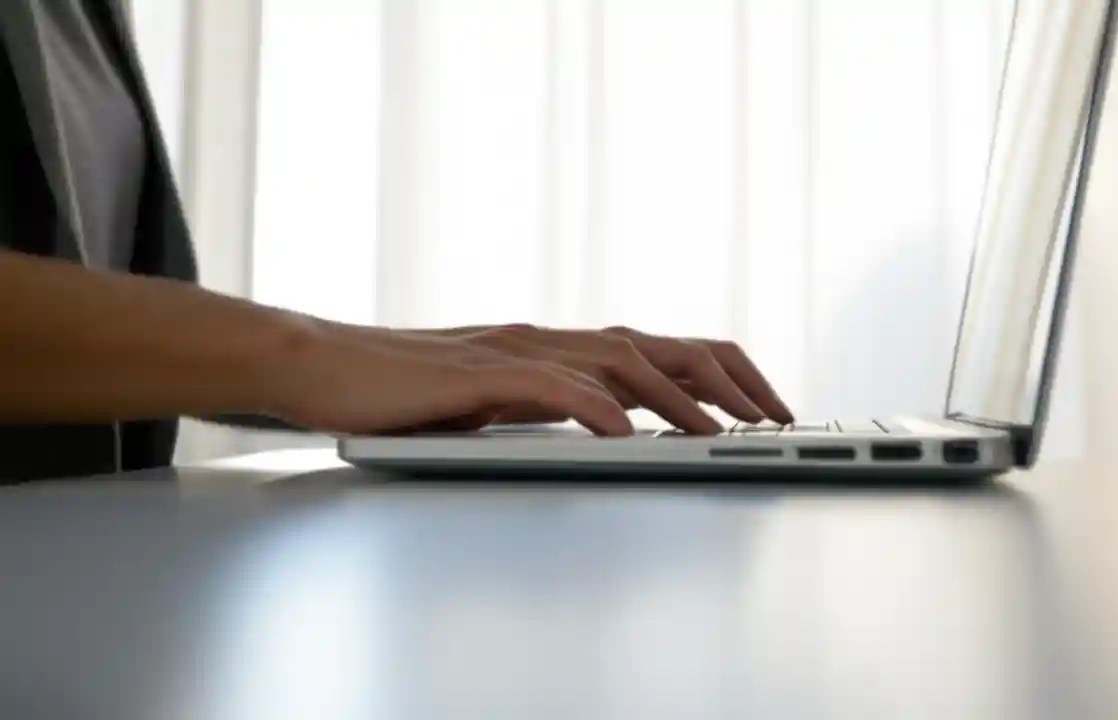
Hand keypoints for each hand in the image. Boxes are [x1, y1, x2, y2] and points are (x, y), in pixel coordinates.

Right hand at [267, 321, 792, 436]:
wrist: (317, 365)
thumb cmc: (398, 389)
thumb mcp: (493, 400)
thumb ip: (546, 404)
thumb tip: (607, 425)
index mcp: (554, 344)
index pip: (658, 348)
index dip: (719, 374)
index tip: (761, 408)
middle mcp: (546, 338)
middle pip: (661, 345)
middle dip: (729, 381)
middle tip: (777, 417)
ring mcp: (514, 350)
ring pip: (620, 359)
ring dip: (680, 397)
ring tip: (725, 431)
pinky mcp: (475, 374)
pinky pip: (551, 386)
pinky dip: (596, 407)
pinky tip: (626, 432)